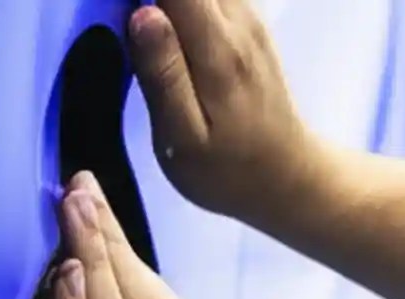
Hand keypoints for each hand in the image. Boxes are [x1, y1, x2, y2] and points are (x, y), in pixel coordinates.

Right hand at [127, 0, 327, 226]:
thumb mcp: (183, 138)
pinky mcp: (249, 21)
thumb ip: (162, 75)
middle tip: (126, 25)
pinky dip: (187, 5)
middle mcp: (239, 18)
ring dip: (170, 2)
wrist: (285, 176)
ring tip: (143, 29)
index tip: (119, 14)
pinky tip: (170, 28)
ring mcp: (249, 16)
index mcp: (218, 47)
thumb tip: (141, 14)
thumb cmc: (225, 168)